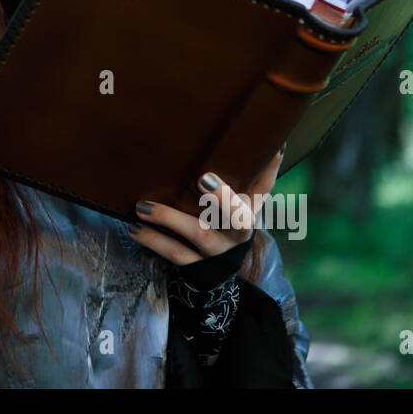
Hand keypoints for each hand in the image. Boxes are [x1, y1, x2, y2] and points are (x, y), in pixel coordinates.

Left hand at [129, 148, 284, 266]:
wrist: (225, 270)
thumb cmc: (233, 224)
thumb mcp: (249, 205)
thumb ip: (260, 177)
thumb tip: (277, 143)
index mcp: (250, 213)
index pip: (261, 192)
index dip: (264, 173)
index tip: (254, 155)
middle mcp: (237, 233)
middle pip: (237, 217)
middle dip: (222, 197)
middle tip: (202, 177)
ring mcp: (216, 251)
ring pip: (197, 233)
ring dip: (169, 218)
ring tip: (143, 205)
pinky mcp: (196, 266)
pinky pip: (175, 253)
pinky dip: (153, 240)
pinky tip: (135, 228)